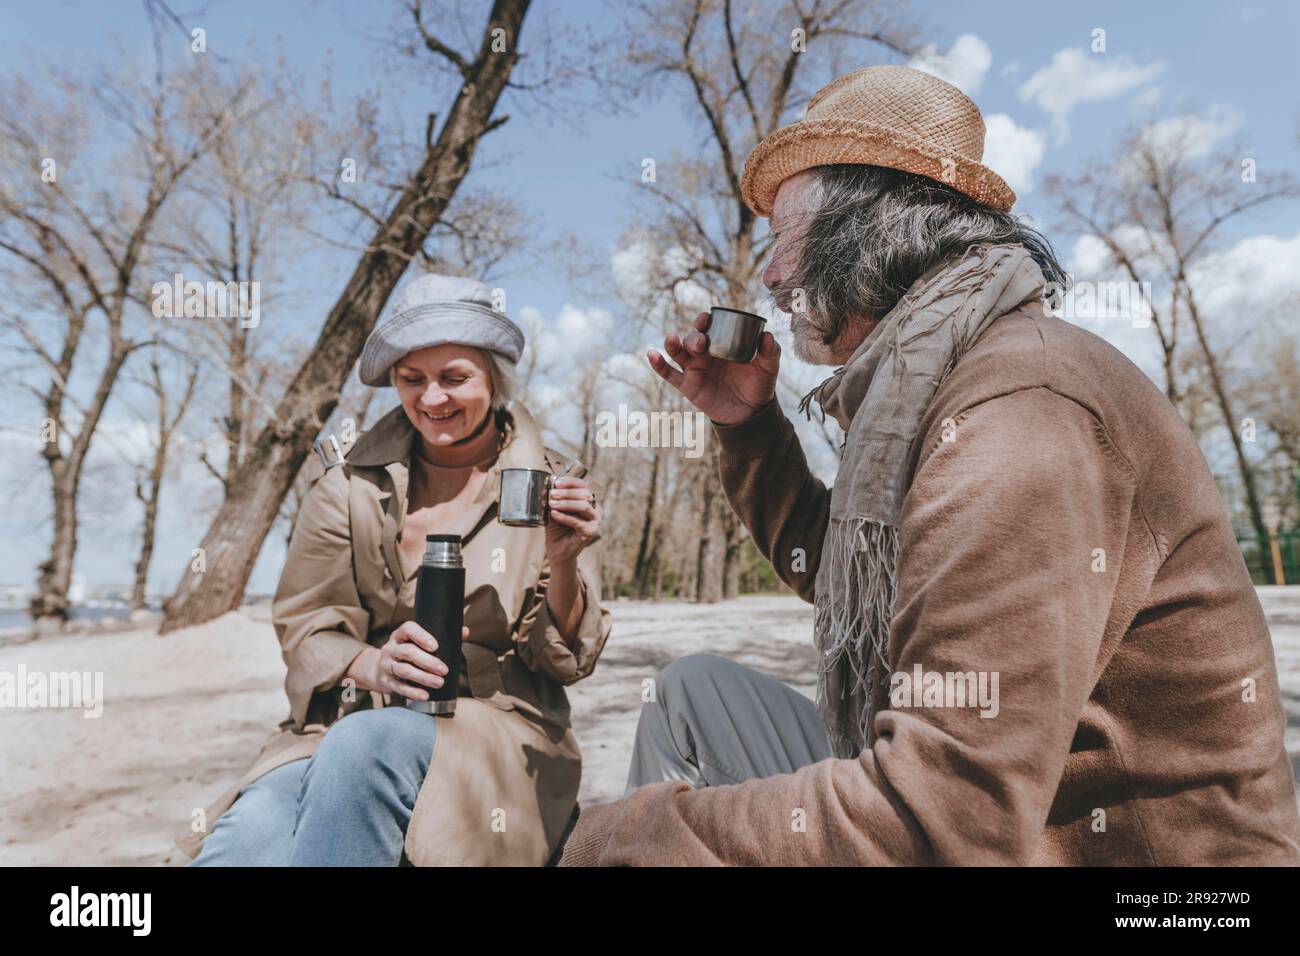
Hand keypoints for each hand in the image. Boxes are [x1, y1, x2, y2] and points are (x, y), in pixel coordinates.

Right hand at [346, 621, 465, 700]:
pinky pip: (399, 687)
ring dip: (423, 677)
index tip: (435, 646)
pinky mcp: (386, 682)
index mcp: (400, 635)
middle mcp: (391, 648)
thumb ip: (442, 637)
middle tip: (444, 670)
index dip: (421, 636)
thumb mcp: (417, 643)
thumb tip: (465, 631)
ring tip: (439, 683)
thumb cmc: (406, 654)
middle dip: (428, 661)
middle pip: (408, 652)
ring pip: (404, 670)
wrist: (375, 670)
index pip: (408, 629)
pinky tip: (425, 695)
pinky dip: (412, 692)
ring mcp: (386, 665)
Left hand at [545, 475, 600, 566]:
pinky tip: (554, 514)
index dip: (570, 482)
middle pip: (585, 494)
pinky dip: (564, 517)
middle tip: (552, 494)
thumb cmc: (557, 529)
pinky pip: (578, 521)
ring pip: (584, 505)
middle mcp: (595, 509)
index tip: (556, 482)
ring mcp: (595, 520)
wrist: (558, 551)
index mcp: (587, 500)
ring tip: (552, 504)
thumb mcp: (554, 510)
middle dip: (567, 492)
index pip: (583, 485)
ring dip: (566, 503)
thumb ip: (554, 498)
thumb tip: (549, 483)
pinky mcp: (591, 532)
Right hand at [646, 311, 780, 425]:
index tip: (707, 319)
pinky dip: (658, 364)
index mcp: (722, 344)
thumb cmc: (758, 386)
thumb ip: (771, 352)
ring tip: (672, 340)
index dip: (704, 320)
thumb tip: (768, 336)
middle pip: (692, 339)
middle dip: (693, 337)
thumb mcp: (768, 368)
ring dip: (673, 344)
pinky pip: (669, 374)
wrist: (751, 413)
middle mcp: (705, 353)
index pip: (709, 327)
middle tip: (701, 343)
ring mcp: (694, 369)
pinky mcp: (688, 386)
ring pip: (677, 352)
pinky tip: (651, 355)